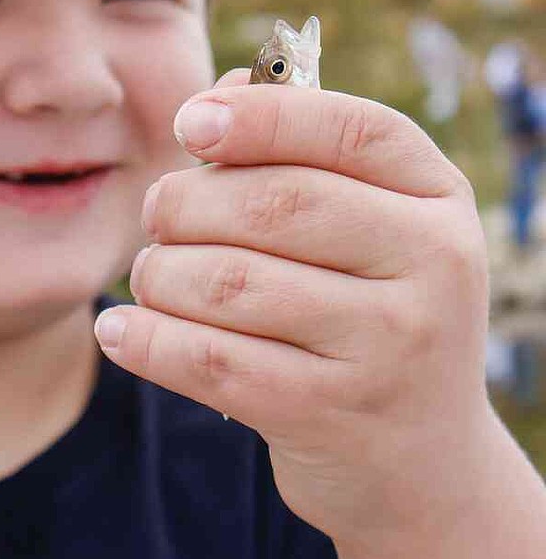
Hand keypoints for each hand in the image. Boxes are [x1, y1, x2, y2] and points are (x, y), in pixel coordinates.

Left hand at [95, 75, 494, 551]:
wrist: (422, 462)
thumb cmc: (369, 309)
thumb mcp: (370, 224)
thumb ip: (299, 151)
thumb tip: (217, 95)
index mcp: (438, 197)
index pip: (348, 129)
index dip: (259, 117)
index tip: (188, 122)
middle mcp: (433, 265)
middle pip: (275, 202)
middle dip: (187, 201)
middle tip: (156, 213)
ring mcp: (389, 346)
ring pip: (231, 282)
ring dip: (162, 273)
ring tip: (151, 275)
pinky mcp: (334, 415)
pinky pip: (212, 362)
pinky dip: (149, 340)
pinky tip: (120, 330)